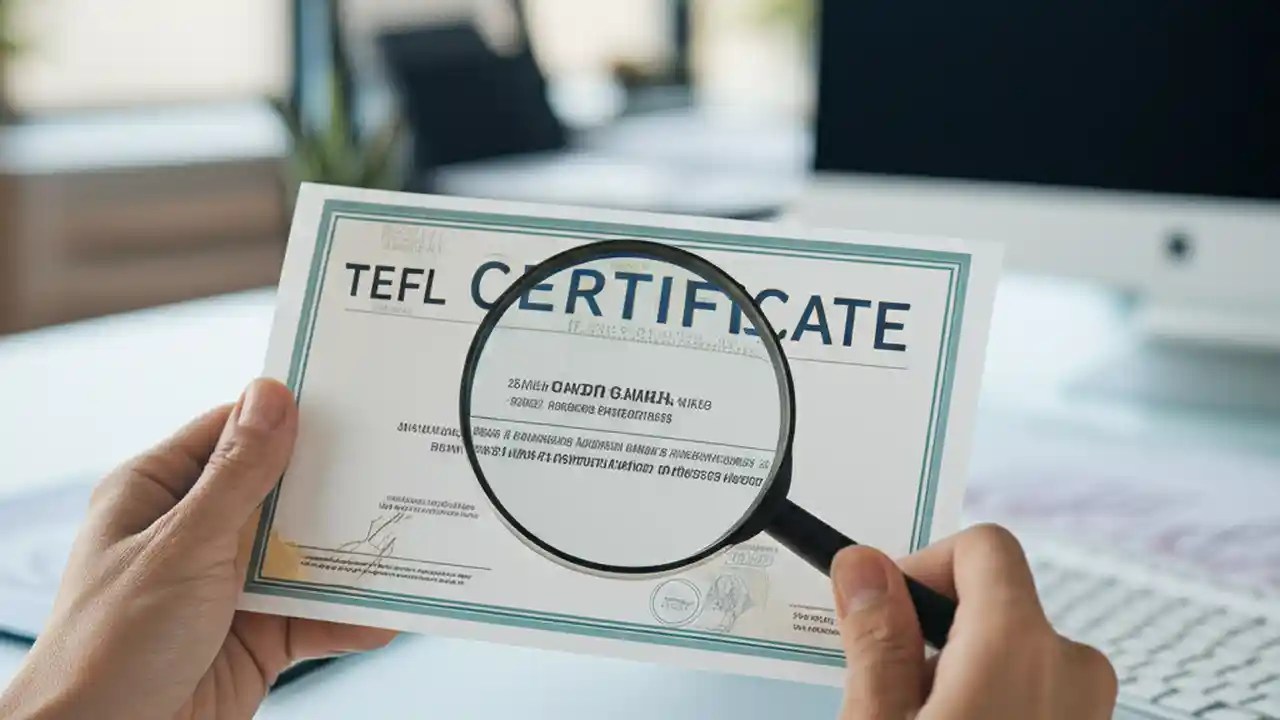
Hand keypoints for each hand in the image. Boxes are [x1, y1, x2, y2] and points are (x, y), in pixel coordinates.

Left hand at [0, 379, 396, 719]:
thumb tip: (271, 396)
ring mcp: (227, 588)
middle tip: (395, 467)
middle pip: (279, 493)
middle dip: (335, 488)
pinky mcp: (256, 637)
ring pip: (304, 555)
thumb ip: (236, 475)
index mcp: (158, 494)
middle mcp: (194, 534)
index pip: (231, 435)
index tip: (349, 407)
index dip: (286, 419)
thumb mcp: (181, 546)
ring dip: (349, 555)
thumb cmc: (108, 646)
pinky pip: (314, 616)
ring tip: (406, 539)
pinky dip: (348, 616)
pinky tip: (385, 611)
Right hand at [830, 524, 1116, 719]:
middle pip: (994, 599)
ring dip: (965, 673)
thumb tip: (862, 566)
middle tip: (896, 697)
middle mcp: (1072, 666)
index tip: (886, 617)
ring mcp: (1091, 705)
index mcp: (1020, 647)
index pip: (983, 546)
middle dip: (938, 632)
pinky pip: (1038, 689)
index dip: (923, 568)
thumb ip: (876, 640)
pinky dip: (996, 702)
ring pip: (1013, 650)